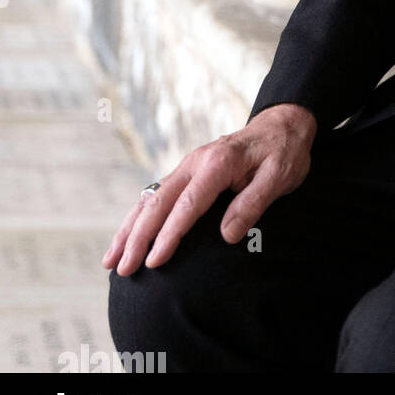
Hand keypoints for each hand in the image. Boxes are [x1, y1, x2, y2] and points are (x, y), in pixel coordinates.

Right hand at [102, 103, 318, 275]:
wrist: (283, 124)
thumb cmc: (284, 152)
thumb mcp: (280, 176)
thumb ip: (254, 202)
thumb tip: (227, 234)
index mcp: (218, 163)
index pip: (187, 205)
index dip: (169, 235)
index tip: (153, 262)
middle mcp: (196, 162)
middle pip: (159, 203)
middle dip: (138, 237)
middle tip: (123, 270)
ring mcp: (189, 165)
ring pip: (150, 199)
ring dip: (129, 229)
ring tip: (111, 261)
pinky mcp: (188, 171)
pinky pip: (156, 195)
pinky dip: (138, 217)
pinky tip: (127, 236)